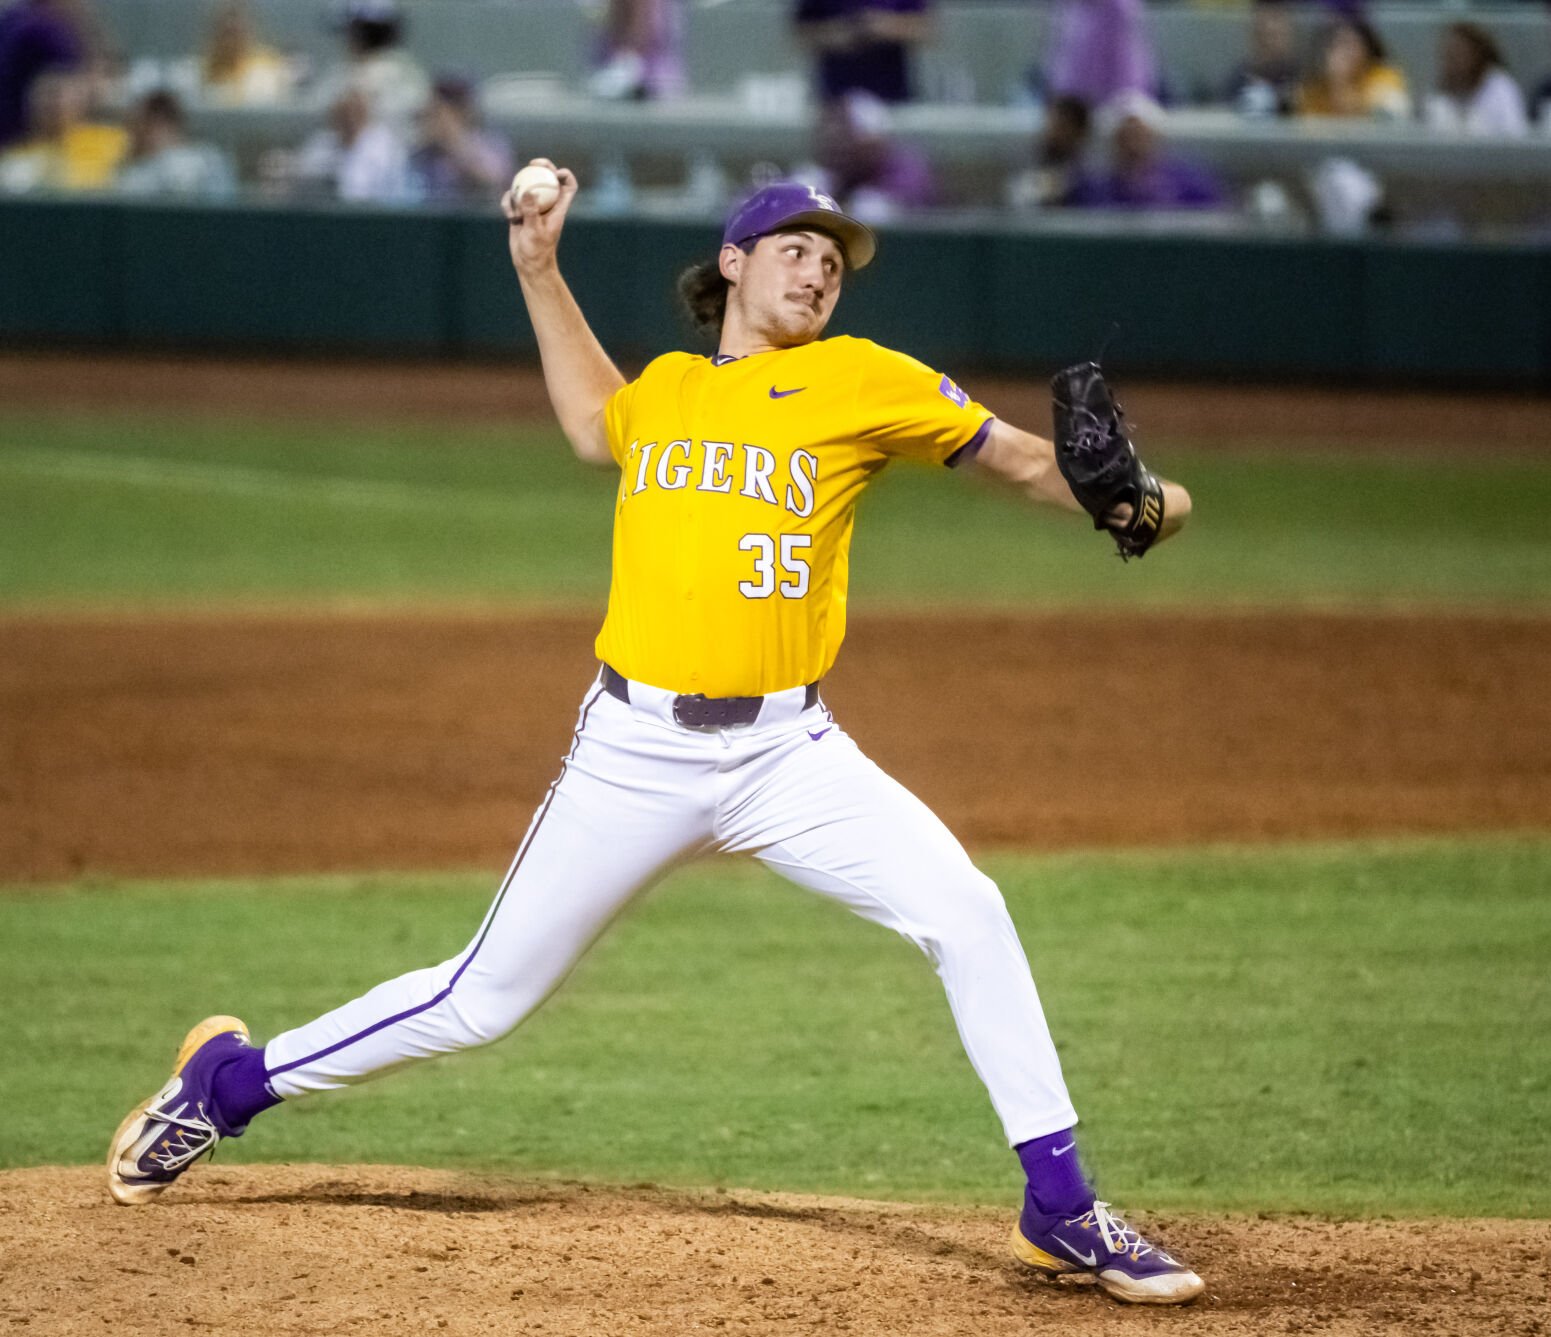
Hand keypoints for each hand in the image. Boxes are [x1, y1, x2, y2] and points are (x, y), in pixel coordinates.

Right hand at [501, 159, 578, 279]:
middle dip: (541, 167)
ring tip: (516, 213)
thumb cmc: (537, 251)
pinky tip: (509, 216)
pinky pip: (512, 199)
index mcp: (558, 208)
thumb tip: (528, 191)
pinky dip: (508, 203)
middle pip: (547, 178)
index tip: (554, 171)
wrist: (528, 265)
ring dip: (517, 192)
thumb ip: (531, 211)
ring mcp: (533, 207)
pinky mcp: (520, 212)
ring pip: (525, 186)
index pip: (568, 186)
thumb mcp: (534, 231)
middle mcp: (547, 205)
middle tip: (532, 163)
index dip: (565, 175)